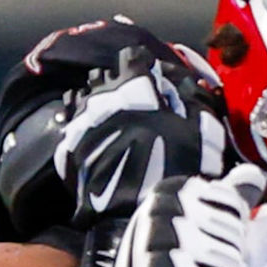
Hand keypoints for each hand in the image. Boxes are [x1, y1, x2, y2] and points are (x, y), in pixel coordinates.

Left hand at [52, 58, 240, 235]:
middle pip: (102, 78)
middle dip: (115, 82)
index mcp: (133, 85)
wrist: (133, 209)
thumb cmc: (176, 163)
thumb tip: (176, 80)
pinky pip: (71, 128)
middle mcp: (100, 98)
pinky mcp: (66, 150)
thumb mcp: (200, 124)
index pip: (132, 57)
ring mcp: (78, 123)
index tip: (150, 76)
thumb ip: (188, 95)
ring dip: (94, 103)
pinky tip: (92, 137)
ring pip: (81, 99)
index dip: (142, 65)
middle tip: (130, 97)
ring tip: (109, 116)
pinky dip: (81, 128)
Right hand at [105, 164, 266, 266]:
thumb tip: (255, 174)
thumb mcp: (189, 221)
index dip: (229, 233)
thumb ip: (225, 199)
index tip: (200, 245)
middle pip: (236, 236)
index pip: (235, 207)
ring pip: (232, 264)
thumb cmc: (163, 262)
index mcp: (169, 192)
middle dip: (227, 260)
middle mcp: (159, 213)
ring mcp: (159, 247)